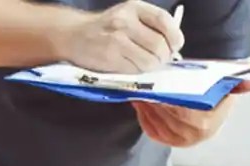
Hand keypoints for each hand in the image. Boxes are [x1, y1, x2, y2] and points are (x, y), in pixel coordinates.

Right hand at [56, 0, 184, 72]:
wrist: (73, 35)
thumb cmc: (106, 28)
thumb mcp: (128, 16)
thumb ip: (150, 26)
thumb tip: (174, 48)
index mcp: (134, 7)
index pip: (164, 20)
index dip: (175, 37)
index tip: (175, 46)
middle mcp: (125, 21)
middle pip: (159, 45)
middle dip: (164, 57)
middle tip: (159, 61)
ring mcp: (116, 40)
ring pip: (148, 61)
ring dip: (152, 67)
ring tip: (146, 65)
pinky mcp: (109, 58)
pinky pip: (134, 70)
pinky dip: (138, 72)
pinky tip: (132, 67)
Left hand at [133, 80, 249, 146]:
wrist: (215, 98)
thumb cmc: (219, 87)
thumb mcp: (230, 82)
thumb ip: (242, 82)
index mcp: (208, 121)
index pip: (182, 113)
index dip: (165, 102)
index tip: (155, 90)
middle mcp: (195, 135)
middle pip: (166, 120)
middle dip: (152, 104)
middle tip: (141, 89)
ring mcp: (183, 141)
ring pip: (158, 125)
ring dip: (146, 110)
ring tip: (139, 94)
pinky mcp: (172, 142)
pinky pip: (154, 132)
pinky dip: (145, 119)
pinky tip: (141, 106)